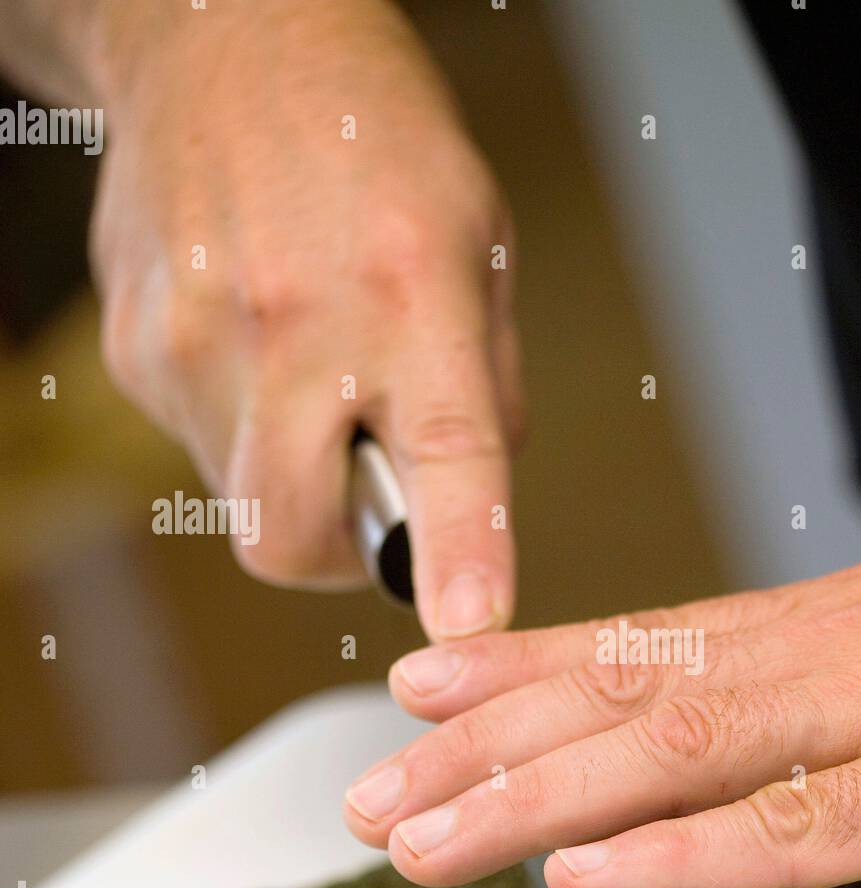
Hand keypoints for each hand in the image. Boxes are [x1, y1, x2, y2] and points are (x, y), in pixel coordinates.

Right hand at [90, 0, 521, 636]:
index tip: (465, 621)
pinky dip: (242, 425)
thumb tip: (471, 513)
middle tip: (364, 496)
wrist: (225, 38)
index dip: (456, 548)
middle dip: (332, 554)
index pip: (443, 450)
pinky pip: (198, 443)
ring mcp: (198, 337)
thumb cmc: (374, 142)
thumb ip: (486, 394)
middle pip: (289, 536)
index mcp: (413, 296)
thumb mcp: (482, 250)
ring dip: (289, 474)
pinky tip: (259, 339)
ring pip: (242, 499)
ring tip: (313, 370)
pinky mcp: (138, 347)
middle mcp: (296, 323)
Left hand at [344, 426, 860, 887]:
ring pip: (682, 756)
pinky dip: (693, 854)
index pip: (638, 643)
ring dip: (544, 797)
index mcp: (817, 625)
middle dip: (486, 748)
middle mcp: (824, 656)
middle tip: (376, 790)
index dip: (517, 665)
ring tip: (434, 837)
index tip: (418, 685)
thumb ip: (819, 669)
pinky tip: (602, 878)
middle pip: (625, 700)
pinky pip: (806, 828)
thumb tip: (730, 695)